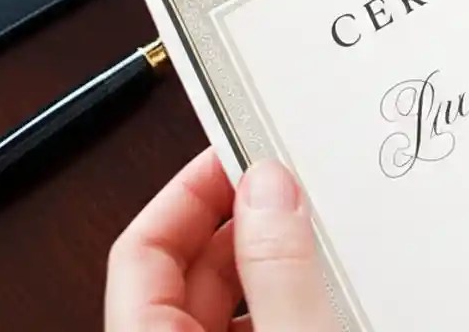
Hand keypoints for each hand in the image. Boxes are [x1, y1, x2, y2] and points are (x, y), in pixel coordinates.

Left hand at [105, 149, 335, 330]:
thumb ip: (277, 271)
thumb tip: (268, 191)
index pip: (141, 248)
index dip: (187, 192)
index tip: (235, 155)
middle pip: (185, 270)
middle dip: (237, 219)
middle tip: (284, 183)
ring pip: (225, 303)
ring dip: (267, 261)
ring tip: (313, 232)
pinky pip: (255, 328)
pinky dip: (285, 301)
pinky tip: (327, 289)